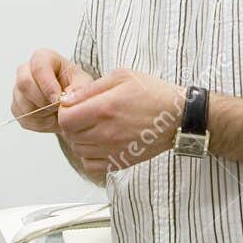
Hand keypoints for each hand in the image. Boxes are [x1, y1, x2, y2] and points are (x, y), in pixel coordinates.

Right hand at [11, 48, 88, 133]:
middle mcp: (26, 70)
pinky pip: (23, 117)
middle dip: (43, 100)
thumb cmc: (75, 87)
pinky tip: (49, 116)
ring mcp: (18, 89)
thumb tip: (65, 99)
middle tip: (57, 107)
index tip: (58, 99)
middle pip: (24, 83)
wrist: (69, 103)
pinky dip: (39, 122)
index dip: (48, 85)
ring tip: (56, 110)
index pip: (38, 66)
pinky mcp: (16, 106)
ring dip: (43, 113)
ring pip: (23, 103)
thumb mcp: (84, 84)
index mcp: (43, 58)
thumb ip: (79, 88)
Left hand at [57, 67, 183, 176]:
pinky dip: (89, 155)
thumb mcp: (121, 77)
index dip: (64, 111)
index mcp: (104, 108)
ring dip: (80, 139)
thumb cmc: (153, 94)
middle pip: (69, 135)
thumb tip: (67, 99)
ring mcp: (113, 150)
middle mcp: (106, 132)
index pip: (65, 119)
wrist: (178, 116)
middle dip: (71, 124)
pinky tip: (99, 143)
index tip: (73, 105)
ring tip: (94, 127)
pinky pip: (90, 165)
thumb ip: (90, 89)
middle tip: (83, 115)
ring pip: (78, 150)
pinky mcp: (120, 162)